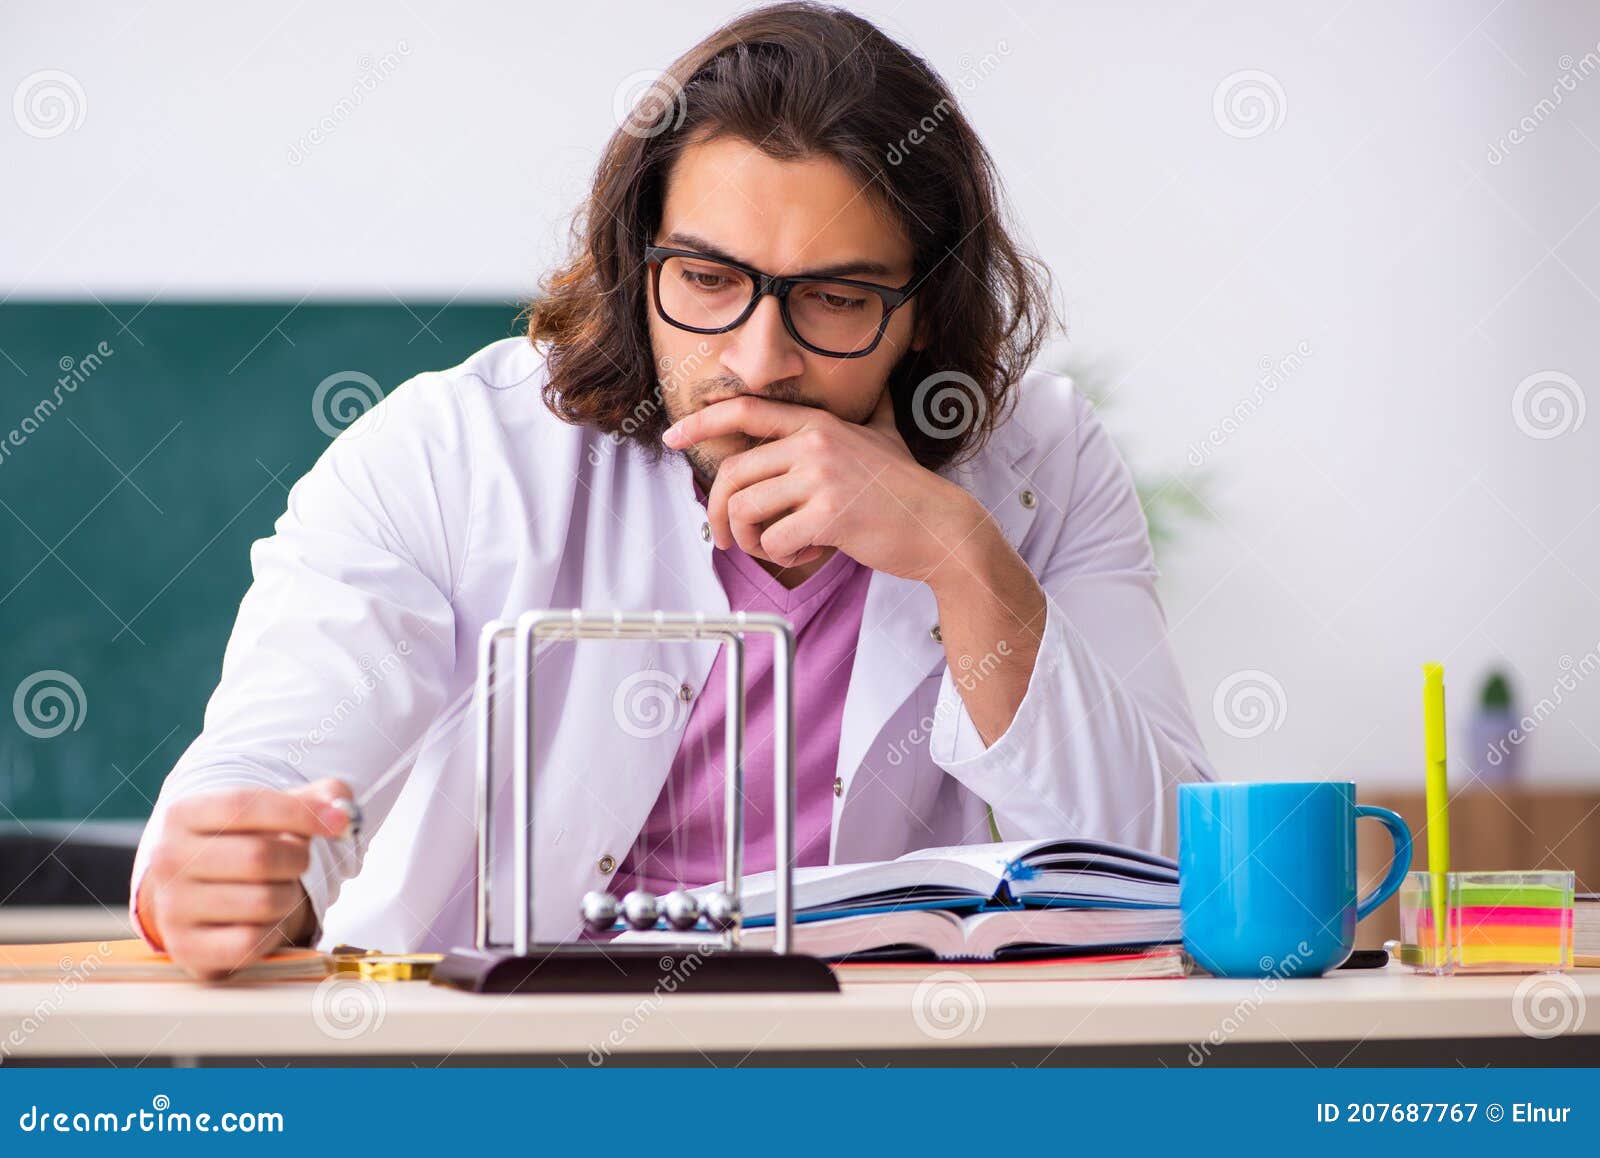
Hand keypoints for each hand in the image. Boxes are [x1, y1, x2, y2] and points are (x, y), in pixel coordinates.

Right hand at [136, 778, 352, 979]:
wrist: (201, 896)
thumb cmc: (244, 846)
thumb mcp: (272, 813)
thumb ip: (315, 799)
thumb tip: (343, 810)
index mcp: (184, 815)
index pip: (244, 805)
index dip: (299, 811)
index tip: (339, 821)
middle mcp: (168, 860)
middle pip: (259, 856)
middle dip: (298, 859)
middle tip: (299, 861)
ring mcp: (172, 908)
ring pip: (263, 901)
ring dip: (289, 897)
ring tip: (278, 890)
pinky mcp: (187, 949)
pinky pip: (251, 942)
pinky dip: (273, 932)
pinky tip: (265, 921)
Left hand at [662, 391, 989, 582]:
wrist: (941, 527)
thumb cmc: (909, 489)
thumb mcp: (887, 435)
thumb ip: (872, 412)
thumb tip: (882, 385)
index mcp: (819, 424)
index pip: (745, 411)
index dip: (701, 422)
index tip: (672, 437)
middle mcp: (816, 444)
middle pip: (733, 473)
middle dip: (717, 512)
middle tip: (724, 538)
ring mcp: (822, 479)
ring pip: (746, 509)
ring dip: (749, 541)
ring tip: (772, 549)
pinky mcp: (829, 516)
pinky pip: (774, 541)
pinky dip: (782, 556)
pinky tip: (810, 553)